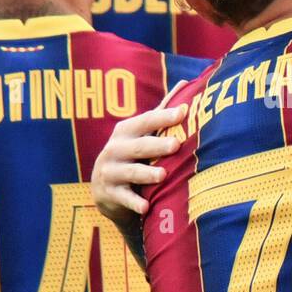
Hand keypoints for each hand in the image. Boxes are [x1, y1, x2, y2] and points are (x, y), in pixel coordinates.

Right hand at [90, 94, 186, 219]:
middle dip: (157, 145)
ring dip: (146, 174)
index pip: (147, 121)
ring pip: (130, 172)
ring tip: (163, 175)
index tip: (183, 112)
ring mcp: (110, 172)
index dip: (164, 116)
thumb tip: (186, 83)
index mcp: (126, 131)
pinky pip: (123, 198)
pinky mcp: (109, 194)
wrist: (106, 188)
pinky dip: (134, 203)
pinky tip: (146, 208)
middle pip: (139, 146)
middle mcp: (115, 149)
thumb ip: (162, 112)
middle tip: (176, 145)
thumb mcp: (142, 133)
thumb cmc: (133, 154)